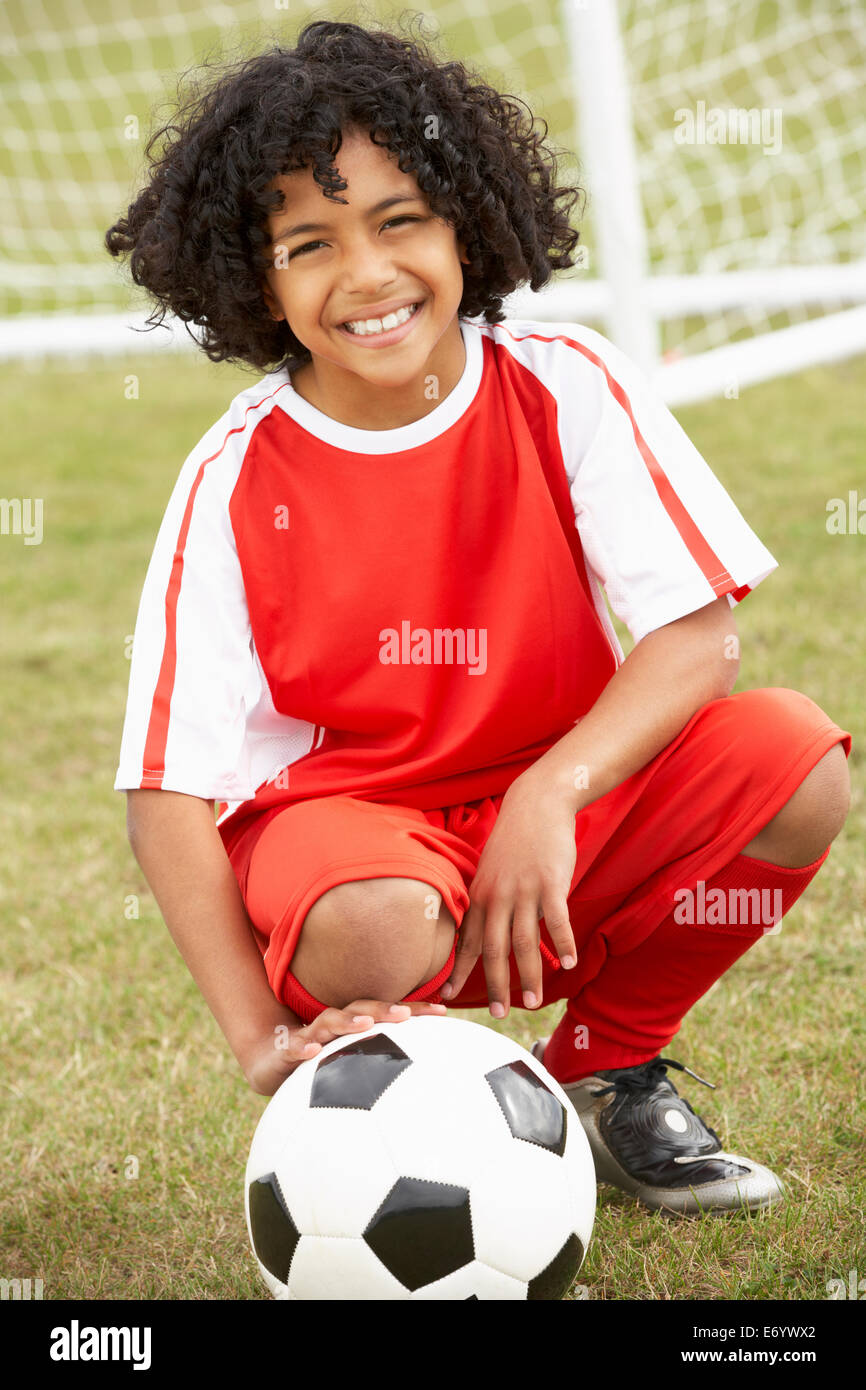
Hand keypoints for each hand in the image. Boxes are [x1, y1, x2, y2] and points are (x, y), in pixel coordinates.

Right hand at [243, 998, 447, 1094]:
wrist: (269, 1058)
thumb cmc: (319, 1059)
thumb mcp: (353, 1060)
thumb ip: (385, 1061)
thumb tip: (431, 1073)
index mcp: (355, 1025)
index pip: (388, 1013)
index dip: (415, 1009)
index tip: (444, 1012)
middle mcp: (335, 1025)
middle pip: (362, 1010)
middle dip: (385, 1010)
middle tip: (406, 1015)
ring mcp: (310, 1035)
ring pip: (329, 1022)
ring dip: (347, 1022)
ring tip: (365, 1024)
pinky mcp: (286, 1051)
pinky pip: (294, 1049)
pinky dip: (301, 1048)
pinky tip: (311, 1052)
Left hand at [440, 774, 578, 1018]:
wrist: (535, 804)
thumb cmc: (514, 841)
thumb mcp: (489, 870)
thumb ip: (488, 902)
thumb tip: (488, 934)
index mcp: (481, 896)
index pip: (468, 942)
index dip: (459, 971)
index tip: (449, 998)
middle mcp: (498, 897)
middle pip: (494, 950)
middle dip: (496, 985)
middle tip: (498, 1014)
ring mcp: (525, 890)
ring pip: (525, 943)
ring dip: (530, 976)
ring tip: (535, 1003)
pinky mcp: (551, 883)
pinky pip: (557, 921)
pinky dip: (563, 944)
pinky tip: (569, 964)